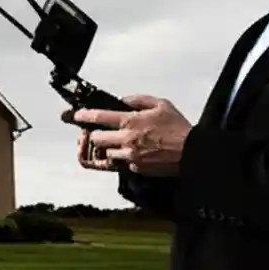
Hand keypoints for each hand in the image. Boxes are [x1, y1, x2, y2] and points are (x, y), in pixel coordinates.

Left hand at [67, 95, 192, 176]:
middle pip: (97, 138)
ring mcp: (130, 157)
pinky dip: (125, 159)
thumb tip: (124, 100)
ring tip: (122, 144)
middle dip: (96, 135)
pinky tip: (136, 153)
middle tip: (101, 132)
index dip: (84, 116)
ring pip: (108, 153)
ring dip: (111, 148)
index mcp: (131, 122)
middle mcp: (127, 140)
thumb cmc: (178, 128)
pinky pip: (123, 164)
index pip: (99, 117)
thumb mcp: (161, 104)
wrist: (192, 153)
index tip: (76, 115)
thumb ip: (139, 100)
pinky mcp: (136, 169)